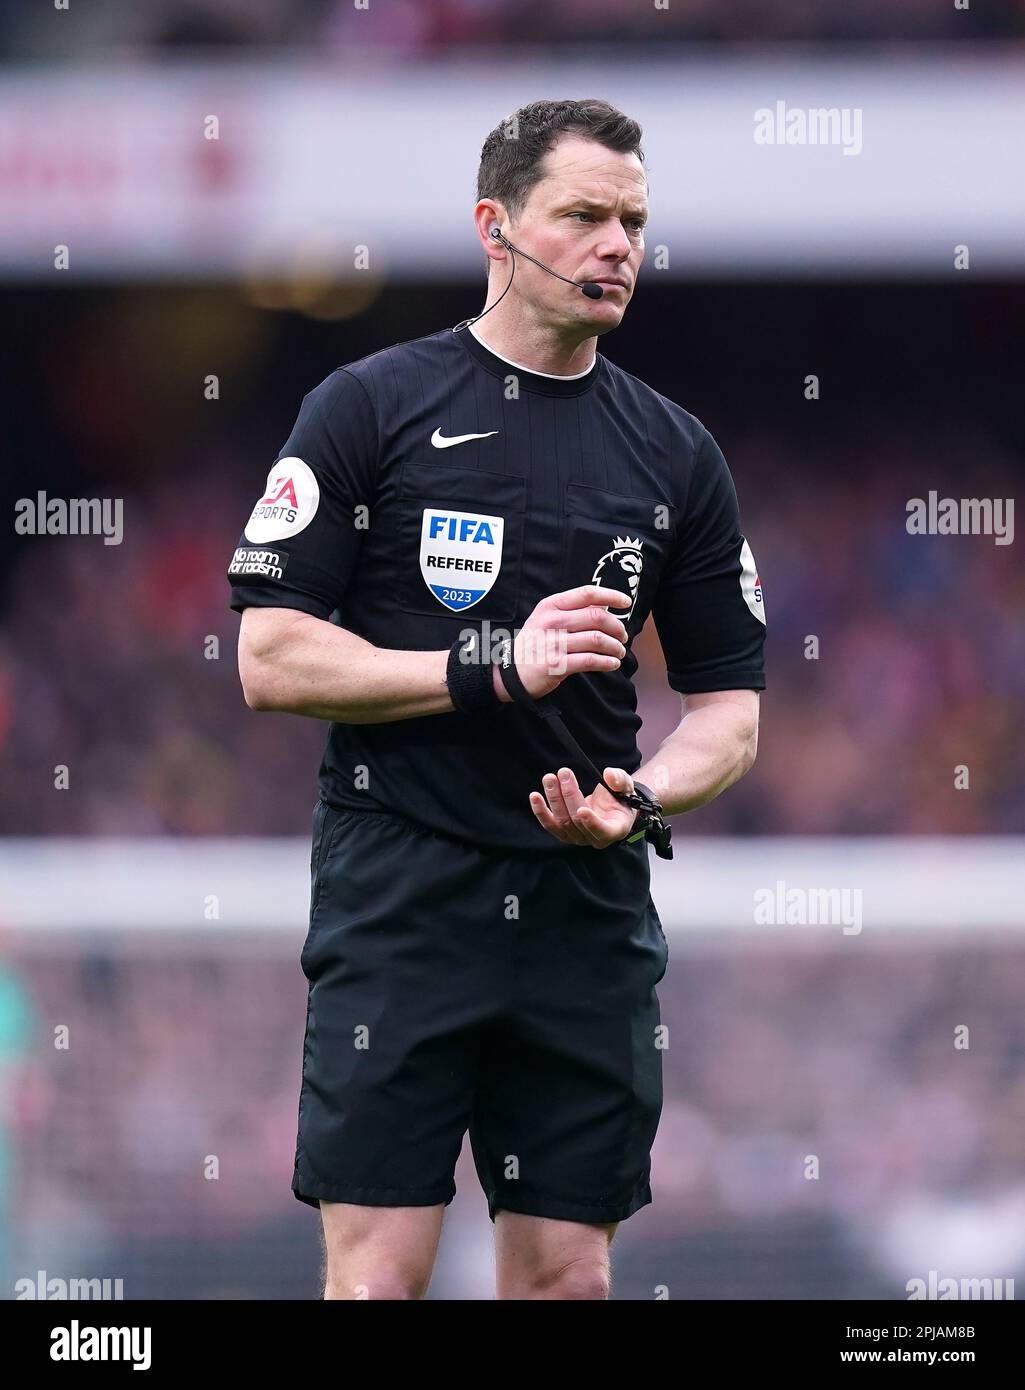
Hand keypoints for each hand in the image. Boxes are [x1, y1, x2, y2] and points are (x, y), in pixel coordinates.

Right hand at [492, 585, 630, 702]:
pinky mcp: (556, 665)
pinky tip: (612, 663)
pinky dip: (607, 662)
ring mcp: (553, 644)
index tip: (626, 603)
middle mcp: (552, 622)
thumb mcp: (546, 619)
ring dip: (615, 646)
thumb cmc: (534, 644)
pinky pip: (590, 660)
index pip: (586, 594)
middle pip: (597, 617)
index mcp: (550, 606)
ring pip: (597, 640)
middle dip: (617, 627)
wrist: (510, 672)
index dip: (611, 595)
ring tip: (619, 651)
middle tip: (623, 636)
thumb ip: (572, 611)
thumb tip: (606, 604)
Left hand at [529, 766, 639, 848]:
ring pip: (562, 821)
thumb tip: (609, 775)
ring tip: (550, 778)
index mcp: (615, 829)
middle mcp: (595, 838)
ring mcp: (578, 838)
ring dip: (554, 798)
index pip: (603, 831)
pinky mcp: (564, 833)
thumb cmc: (621, 796)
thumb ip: (620, 780)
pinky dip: (541, 811)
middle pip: (578, 820)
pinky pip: (550, 825)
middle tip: (564, 773)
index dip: (592, 823)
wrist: (612, 805)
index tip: (582, 809)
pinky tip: (535, 796)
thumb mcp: (626, 786)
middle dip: (569, 795)